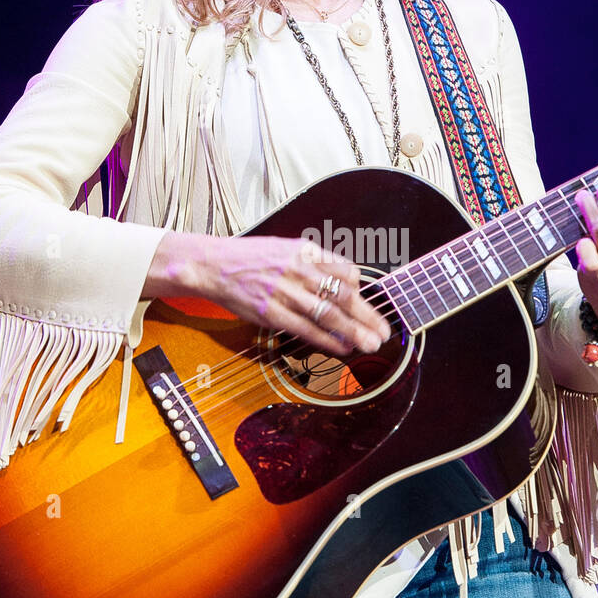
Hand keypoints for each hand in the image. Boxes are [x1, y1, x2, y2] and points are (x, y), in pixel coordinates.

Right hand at [144, 231, 391, 355]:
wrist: (213, 264)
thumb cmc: (251, 258)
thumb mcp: (286, 248)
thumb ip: (314, 262)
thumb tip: (346, 278)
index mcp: (304, 251)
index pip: (344, 269)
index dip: (360, 289)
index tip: (369, 303)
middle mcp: (298, 269)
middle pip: (342, 295)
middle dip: (366, 315)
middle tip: (384, 331)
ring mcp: (284, 291)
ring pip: (327, 314)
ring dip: (353, 331)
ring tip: (370, 343)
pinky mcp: (271, 312)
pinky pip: (305, 329)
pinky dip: (326, 340)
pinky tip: (342, 348)